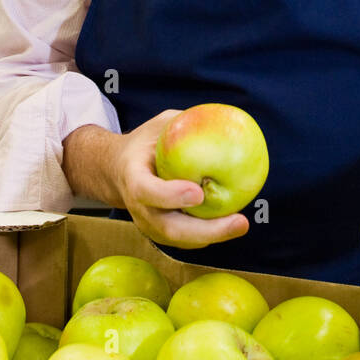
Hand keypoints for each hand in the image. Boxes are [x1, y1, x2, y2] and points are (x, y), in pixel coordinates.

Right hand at [110, 109, 249, 250]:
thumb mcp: (160, 125)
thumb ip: (185, 123)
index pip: (147, 191)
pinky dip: (211, 234)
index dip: (170, 195)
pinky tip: (234, 223)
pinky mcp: (163, 233)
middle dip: (206, 230)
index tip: (198, 192)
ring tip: (241, 224)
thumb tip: (224, 120)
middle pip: (170, 228)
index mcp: (133, 177)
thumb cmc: (146, 144)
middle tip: (239, 221)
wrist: (119, 171)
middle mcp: (140, 207)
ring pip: (181, 239)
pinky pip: (188, 239)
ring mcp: (150, 224)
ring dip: (214, 235)